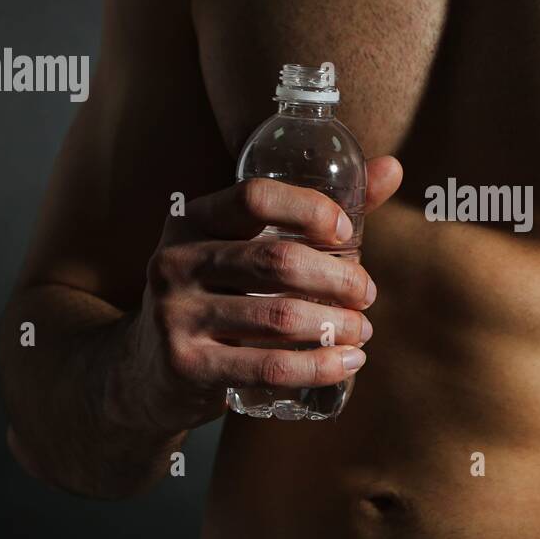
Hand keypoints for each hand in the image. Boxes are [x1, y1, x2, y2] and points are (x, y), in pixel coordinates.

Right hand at [110, 156, 403, 432]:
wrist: (147, 371)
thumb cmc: (217, 295)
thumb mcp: (243, 247)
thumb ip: (313, 211)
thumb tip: (392, 167)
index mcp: (191, 219)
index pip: (254, 197)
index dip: (309, 209)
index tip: (346, 235)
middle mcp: (174, 260)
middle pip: (276, 260)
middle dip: (338, 279)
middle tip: (366, 294)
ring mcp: (174, 314)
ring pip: (277, 317)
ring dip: (336, 326)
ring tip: (362, 330)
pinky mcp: (186, 365)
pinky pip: (269, 367)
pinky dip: (320, 366)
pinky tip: (348, 363)